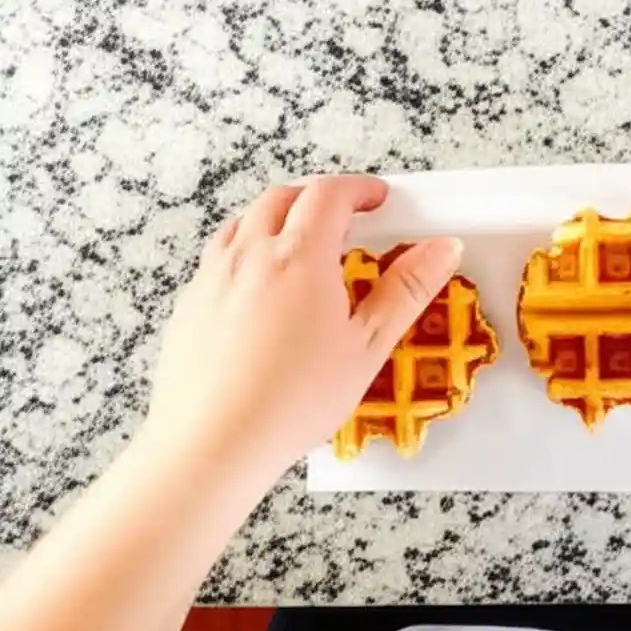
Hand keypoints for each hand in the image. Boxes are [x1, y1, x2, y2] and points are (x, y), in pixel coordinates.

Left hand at [147, 175, 461, 474]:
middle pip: (282, 198)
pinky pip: (218, 256)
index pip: (328, 195)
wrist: (212, 442)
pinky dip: (246, 250)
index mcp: (299, 257)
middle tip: (345, 216)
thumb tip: (442, 248)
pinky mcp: (189, 304)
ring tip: (300, 243)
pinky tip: (259, 286)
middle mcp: (250, 255)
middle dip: (317, 197)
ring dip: (277, 217)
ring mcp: (213, 277)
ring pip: (244, 221)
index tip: (376, 198)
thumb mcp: (368, 346)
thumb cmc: (294, 400)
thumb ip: (405, 289)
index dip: (357, 189)